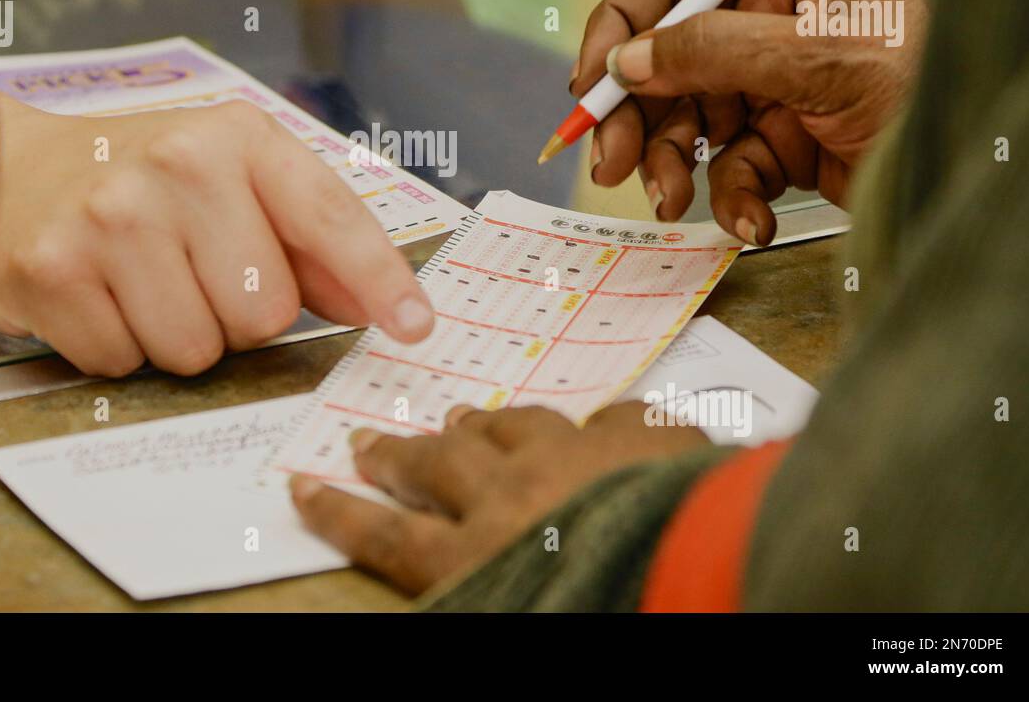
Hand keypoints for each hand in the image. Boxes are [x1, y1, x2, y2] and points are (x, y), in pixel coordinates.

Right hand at [0, 93, 433, 376]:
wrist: (11, 169)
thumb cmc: (142, 181)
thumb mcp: (232, 179)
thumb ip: (310, 239)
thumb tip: (378, 305)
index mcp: (238, 138)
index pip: (328, 217)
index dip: (380, 278)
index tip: (416, 326)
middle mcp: (178, 167)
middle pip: (264, 314)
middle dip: (240, 314)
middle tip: (197, 273)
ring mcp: (110, 217)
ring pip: (197, 350)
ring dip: (180, 336)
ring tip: (146, 282)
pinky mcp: (51, 271)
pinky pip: (126, 363)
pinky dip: (119, 345)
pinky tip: (100, 295)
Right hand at [290, 401, 707, 594]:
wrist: (723, 570)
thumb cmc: (623, 608)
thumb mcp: (530, 612)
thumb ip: (496, 586)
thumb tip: (477, 579)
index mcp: (482, 556)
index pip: (388, 534)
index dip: (341, 511)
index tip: (305, 486)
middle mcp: (515, 497)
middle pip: (437, 466)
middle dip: (396, 454)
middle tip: (367, 441)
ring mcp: (579, 456)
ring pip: (511, 427)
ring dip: (481, 423)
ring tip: (462, 415)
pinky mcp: (644, 436)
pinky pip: (612, 417)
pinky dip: (601, 422)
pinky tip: (606, 420)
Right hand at [575, 0, 927, 244]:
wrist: (975, 164)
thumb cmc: (929, 81)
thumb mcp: (818, 55)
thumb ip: (715, 50)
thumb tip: (630, 60)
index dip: (623, 24)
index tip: (593, 80)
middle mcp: (769, 24)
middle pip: (667, 61)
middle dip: (636, 116)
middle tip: (609, 162)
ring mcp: (774, 87)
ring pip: (688, 122)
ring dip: (671, 166)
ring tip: (672, 200)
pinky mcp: (784, 144)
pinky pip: (729, 169)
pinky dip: (730, 199)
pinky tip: (750, 219)